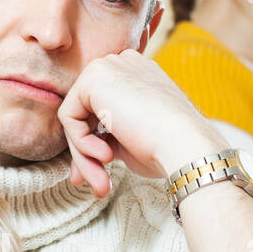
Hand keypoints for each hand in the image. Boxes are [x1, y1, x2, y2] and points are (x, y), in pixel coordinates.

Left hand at [57, 49, 227, 198]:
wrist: (183, 144)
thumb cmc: (165, 148)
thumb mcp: (129, 141)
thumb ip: (104, 138)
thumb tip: (79, 161)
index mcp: (134, 75)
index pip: (98, 111)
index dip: (94, 146)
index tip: (99, 176)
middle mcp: (120, 64)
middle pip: (84, 114)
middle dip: (85, 155)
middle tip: (99, 186)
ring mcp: (107, 66)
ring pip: (75, 118)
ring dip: (84, 156)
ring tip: (101, 182)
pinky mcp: (93, 76)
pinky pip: (69, 117)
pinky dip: (81, 144)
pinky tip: (106, 155)